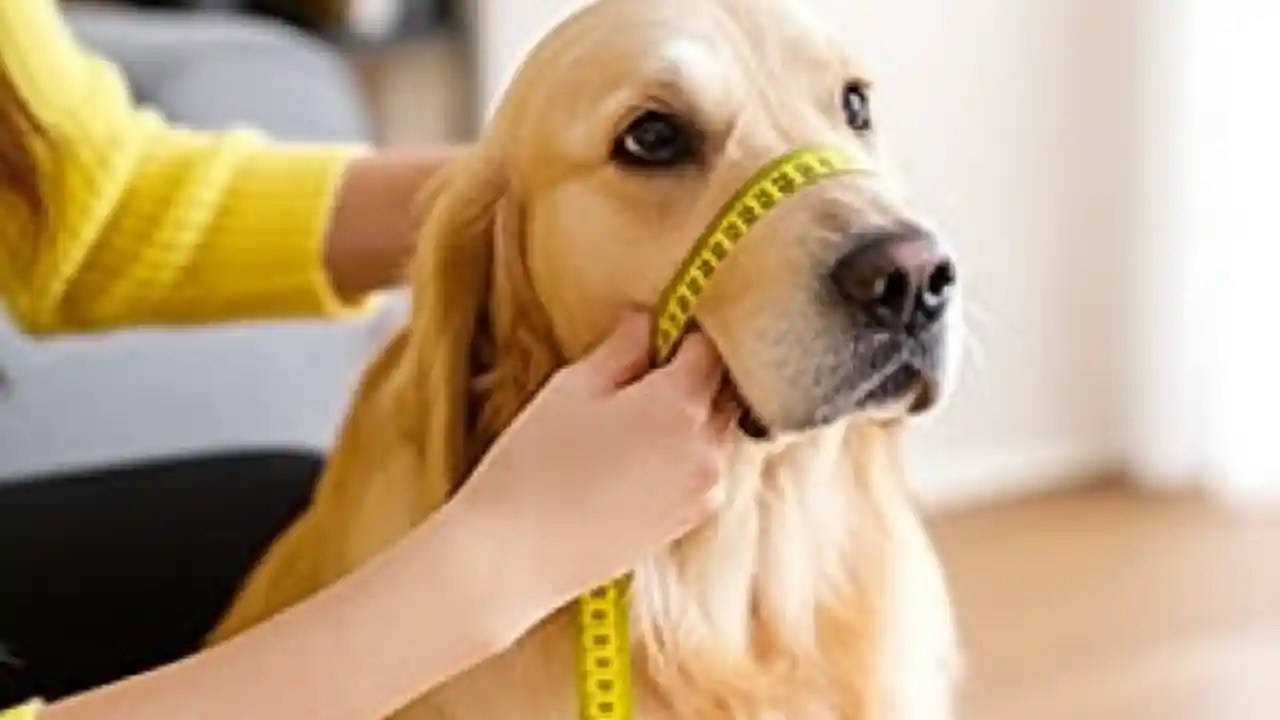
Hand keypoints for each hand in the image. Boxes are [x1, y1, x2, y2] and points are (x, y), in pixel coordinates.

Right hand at [450, 311, 732, 614]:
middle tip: (641, 376)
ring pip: (715, 431)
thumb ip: (621, 349)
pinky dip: (683, 455)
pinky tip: (633, 461)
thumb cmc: (533, 467)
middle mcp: (706, 447)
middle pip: (722, 390)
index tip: (659, 333)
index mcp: (679, 404)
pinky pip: (703, 469)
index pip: (708, 348)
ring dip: (689, 418)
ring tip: (630, 425)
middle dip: (692, 376)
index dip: (683, 335)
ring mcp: (705, 489)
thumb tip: (648, 321)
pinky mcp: (692, 520)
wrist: (515, 558)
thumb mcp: (571, 388)